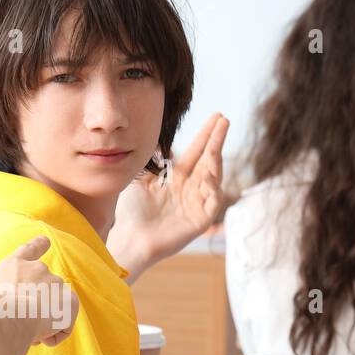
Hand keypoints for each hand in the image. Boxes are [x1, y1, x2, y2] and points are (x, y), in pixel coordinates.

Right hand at [0, 236, 78, 346]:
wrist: (4, 316)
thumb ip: (0, 295)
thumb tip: (3, 310)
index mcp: (13, 265)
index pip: (29, 251)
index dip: (38, 245)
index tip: (46, 241)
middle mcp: (37, 268)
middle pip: (43, 291)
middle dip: (36, 309)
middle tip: (19, 323)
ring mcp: (55, 282)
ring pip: (52, 311)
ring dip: (42, 323)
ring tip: (25, 330)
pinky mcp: (69, 299)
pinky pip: (64, 325)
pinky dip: (54, 334)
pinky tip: (39, 336)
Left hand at [108, 112, 229, 278]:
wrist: (130, 237)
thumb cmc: (132, 211)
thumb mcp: (141, 179)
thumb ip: (153, 161)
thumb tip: (164, 144)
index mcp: (178, 178)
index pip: (197, 151)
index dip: (207, 134)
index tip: (216, 116)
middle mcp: (191, 188)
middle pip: (209, 160)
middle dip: (217, 140)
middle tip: (224, 120)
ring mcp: (197, 204)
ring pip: (213, 178)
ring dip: (216, 161)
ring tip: (214, 147)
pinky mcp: (200, 221)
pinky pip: (212, 202)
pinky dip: (212, 190)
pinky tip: (207, 178)